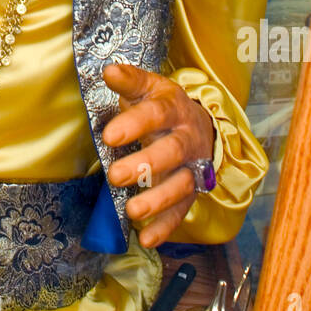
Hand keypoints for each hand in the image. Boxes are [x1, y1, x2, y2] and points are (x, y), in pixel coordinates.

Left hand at [102, 60, 215, 248]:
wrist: (201, 125)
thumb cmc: (163, 106)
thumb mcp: (150, 88)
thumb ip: (129, 82)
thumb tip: (108, 71)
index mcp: (174, 108)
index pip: (156, 114)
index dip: (135, 123)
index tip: (110, 135)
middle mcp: (187, 138)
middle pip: (171, 152)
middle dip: (144, 165)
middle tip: (115, 175)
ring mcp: (192, 167)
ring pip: (181, 184)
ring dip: (157, 200)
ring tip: (132, 211)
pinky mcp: (191, 192)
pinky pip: (182, 212)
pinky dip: (165, 227)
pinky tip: (146, 239)